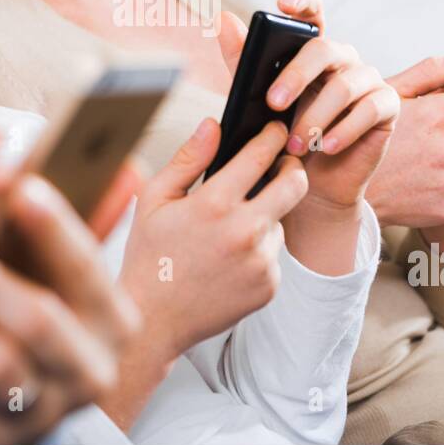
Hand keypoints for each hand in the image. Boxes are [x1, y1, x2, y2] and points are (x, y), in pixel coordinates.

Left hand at [0, 174, 139, 443]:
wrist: (10, 408)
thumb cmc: (29, 318)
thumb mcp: (60, 279)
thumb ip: (80, 226)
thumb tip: (123, 168)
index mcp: (112, 321)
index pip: (88, 268)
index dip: (56, 227)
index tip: (20, 187)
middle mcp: (88, 370)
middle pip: (40, 319)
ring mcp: (40, 413)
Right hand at [104, 116, 306, 428]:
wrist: (153, 320)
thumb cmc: (149, 254)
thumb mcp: (155, 199)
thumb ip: (188, 159)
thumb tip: (213, 124)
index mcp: (214, 204)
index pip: (260, 155)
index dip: (272, 136)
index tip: (276, 130)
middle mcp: (244, 232)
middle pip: (294, 185)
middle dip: (292, 168)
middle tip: (283, 164)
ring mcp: (261, 262)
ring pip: (279, 223)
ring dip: (265, 218)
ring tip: (227, 233)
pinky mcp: (269, 287)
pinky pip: (273, 255)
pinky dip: (258, 252)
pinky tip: (228, 261)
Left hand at [253, 0, 400, 271]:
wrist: (310, 187)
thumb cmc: (282, 137)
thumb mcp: (255, 99)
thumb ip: (242, 59)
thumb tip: (223, 19)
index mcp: (311, 49)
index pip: (313, 11)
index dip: (303, 0)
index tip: (283, 3)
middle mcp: (342, 58)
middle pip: (324, 48)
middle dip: (295, 76)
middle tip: (272, 105)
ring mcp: (367, 79)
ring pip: (344, 85)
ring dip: (315, 117)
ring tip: (295, 145)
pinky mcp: (387, 106)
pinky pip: (370, 109)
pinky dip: (344, 130)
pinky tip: (325, 147)